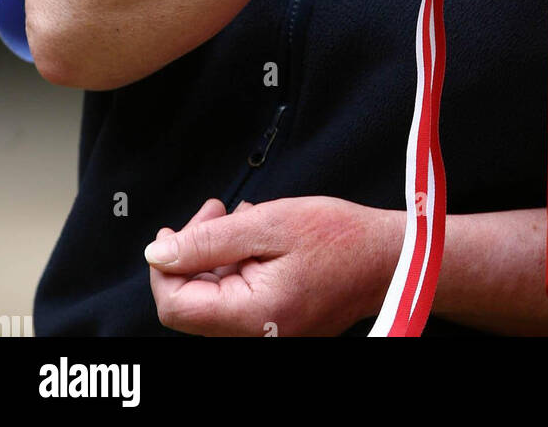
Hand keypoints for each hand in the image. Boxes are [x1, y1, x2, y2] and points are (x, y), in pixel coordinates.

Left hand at [146, 195, 403, 336]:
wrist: (388, 257)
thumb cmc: (339, 237)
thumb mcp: (269, 223)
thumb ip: (208, 240)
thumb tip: (159, 253)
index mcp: (252, 315)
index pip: (175, 305)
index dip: (166, 265)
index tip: (176, 229)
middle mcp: (256, 335)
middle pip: (192, 302)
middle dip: (193, 252)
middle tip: (215, 211)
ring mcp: (266, 334)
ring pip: (213, 297)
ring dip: (216, 254)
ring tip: (242, 219)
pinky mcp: (275, 324)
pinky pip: (237, 298)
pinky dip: (237, 265)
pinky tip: (255, 237)